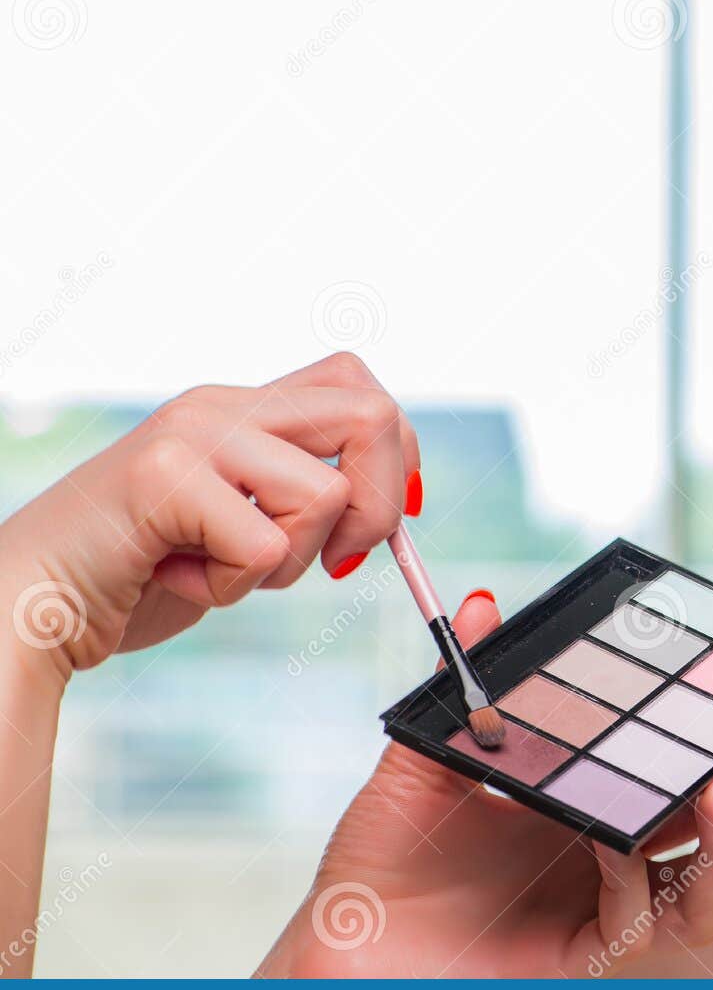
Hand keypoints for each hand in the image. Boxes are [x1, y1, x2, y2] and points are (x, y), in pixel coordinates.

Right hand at [0, 351, 421, 689]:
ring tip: (224, 569)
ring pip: (326, 492)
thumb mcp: (241, 516)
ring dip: (291, 560)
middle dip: (380, 504)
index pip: (360, 385)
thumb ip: (300, 491)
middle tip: (332, 559)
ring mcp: (191, 435)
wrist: (33, 603)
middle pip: (371, 414)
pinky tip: (182, 578)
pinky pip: (267, 544)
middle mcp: (219, 405)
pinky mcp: (165, 479)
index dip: (394, 455)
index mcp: (242, 406)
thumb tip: (399, 502)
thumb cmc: (141, 570)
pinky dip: (236, 586)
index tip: (373, 521)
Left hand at [259, 591, 712, 977]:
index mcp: (595, 816)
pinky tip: (616, 839)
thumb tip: (483, 603)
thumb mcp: (428, 758)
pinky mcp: (578, 961)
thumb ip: (464, 682)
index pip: (692, 784)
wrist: (336, 945)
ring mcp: (602, 917)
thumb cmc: (382, 866)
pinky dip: (638, 880)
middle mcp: (612, 869)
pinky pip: (638, 927)